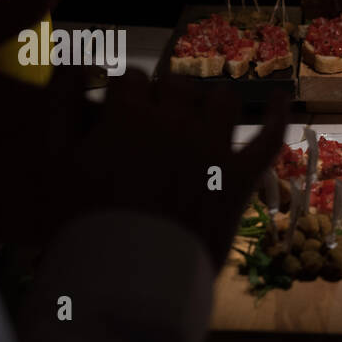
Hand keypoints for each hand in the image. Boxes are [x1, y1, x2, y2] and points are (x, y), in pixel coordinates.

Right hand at [66, 73, 288, 268]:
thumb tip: (75, 64)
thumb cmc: (85, 222)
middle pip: (175, 85)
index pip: (131, 79)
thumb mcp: (59, 160)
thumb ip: (62, 106)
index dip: (126, 95)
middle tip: (156, 120)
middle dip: (165, 97)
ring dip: (209, 103)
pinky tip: (282, 100)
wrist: (129, 276)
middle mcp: (175, 123)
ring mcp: (213, 149)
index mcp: (128, 115)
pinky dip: (278, 115)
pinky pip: (269, 137)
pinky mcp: (240, 178)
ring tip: (199, 117)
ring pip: (221, 100)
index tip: (122, 110)